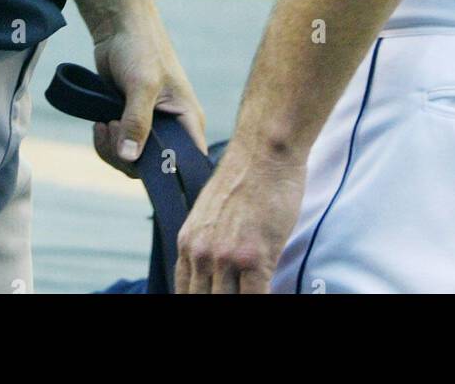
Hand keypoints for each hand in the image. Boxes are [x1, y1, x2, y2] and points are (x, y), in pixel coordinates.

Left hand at [91, 7, 206, 175]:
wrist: (118, 28)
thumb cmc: (141, 48)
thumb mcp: (142, 84)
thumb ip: (137, 121)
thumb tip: (129, 157)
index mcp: (188, 120)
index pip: (189, 162)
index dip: (171, 175)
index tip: (143, 169)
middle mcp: (173, 128)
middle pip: (154, 167)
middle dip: (128, 157)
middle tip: (112, 129)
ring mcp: (150, 127)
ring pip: (133, 161)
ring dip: (112, 149)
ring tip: (104, 123)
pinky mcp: (129, 123)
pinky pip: (119, 149)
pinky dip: (106, 143)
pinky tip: (99, 124)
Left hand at [175, 141, 305, 293]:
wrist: (264, 150)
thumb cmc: (245, 175)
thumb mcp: (211, 212)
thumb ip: (208, 242)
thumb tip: (215, 272)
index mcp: (188, 243)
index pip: (184, 293)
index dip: (199, 301)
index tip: (213, 298)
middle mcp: (201, 254)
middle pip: (203, 300)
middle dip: (219, 303)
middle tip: (234, 295)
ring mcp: (227, 258)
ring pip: (227, 303)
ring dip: (240, 302)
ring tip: (251, 295)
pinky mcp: (254, 259)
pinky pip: (255, 299)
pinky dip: (263, 301)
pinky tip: (269, 295)